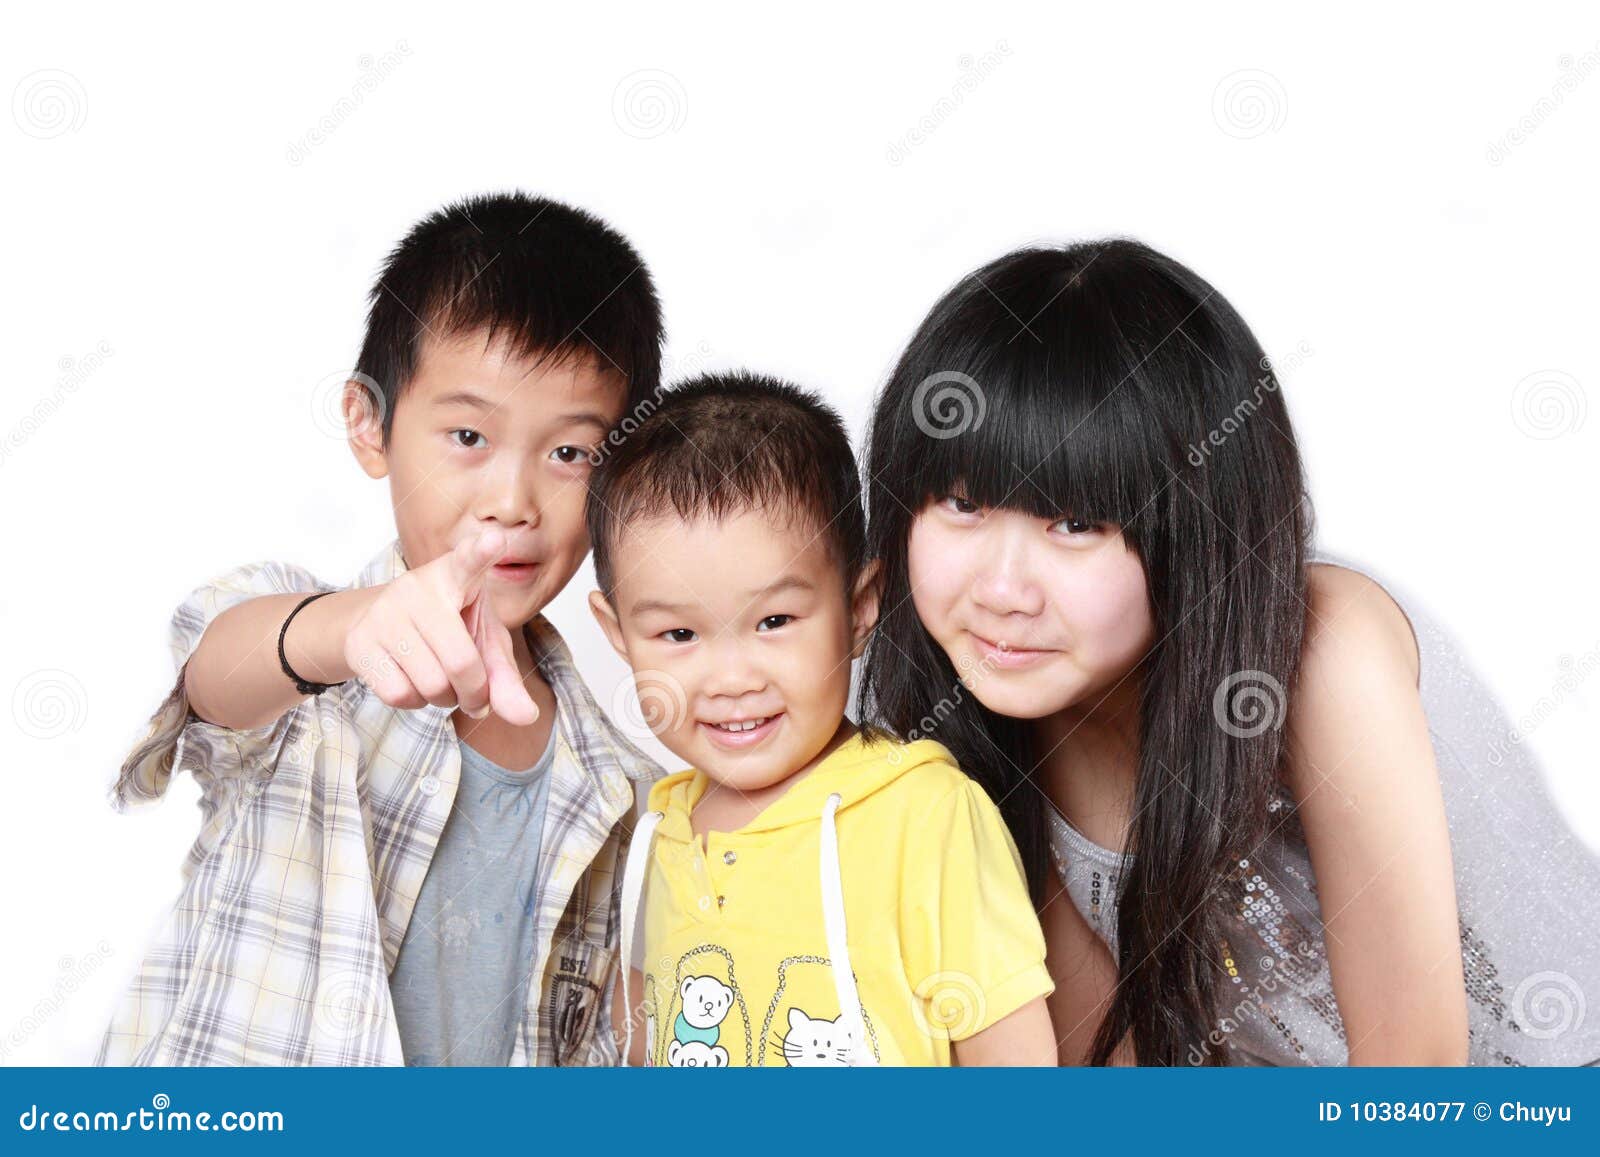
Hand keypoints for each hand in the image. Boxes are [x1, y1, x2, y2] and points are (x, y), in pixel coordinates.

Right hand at [343, 527, 539, 724]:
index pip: (469, 561)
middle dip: (475, 693)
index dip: (481, 552)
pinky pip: (400, 695)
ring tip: (441, 680)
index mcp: (456, 576)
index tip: (495, 539)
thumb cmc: (447, 627)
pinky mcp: (360, 643)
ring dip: (445, 700)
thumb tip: (527, 717)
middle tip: (474, 694)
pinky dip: (415, 703)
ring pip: (431, 686)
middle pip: (461, 664)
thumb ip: (506, 677)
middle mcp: (417, 588)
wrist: (379, 621)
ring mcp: (384, 614)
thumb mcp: (483, 642)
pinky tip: (413, 682)